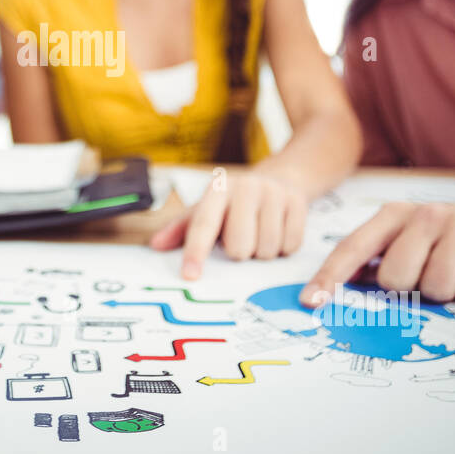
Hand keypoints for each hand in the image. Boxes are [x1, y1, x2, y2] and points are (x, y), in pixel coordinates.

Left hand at [149, 171, 309, 279]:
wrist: (280, 178)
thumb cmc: (235, 203)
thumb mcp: (207, 209)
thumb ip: (181, 229)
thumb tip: (156, 246)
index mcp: (218, 190)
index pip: (203, 225)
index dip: (196, 252)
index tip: (190, 276)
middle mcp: (245, 188)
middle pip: (239, 247)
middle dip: (240, 253)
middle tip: (242, 240)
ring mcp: (274, 193)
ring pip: (266, 250)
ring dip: (262, 252)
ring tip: (259, 234)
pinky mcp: (298, 202)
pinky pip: (290, 245)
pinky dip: (284, 247)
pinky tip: (278, 231)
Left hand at [301, 198, 454, 306]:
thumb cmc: (439, 242)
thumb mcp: (403, 241)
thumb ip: (371, 262)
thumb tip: (328, 294)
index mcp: (392, 215)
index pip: (353, 248)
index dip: (330, 277)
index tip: (310, 303)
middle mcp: (424, 214)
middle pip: (395, 278)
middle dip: (408, 289)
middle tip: (425, 277)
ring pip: (436, 288)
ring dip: (444, 293)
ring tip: (453, 273)